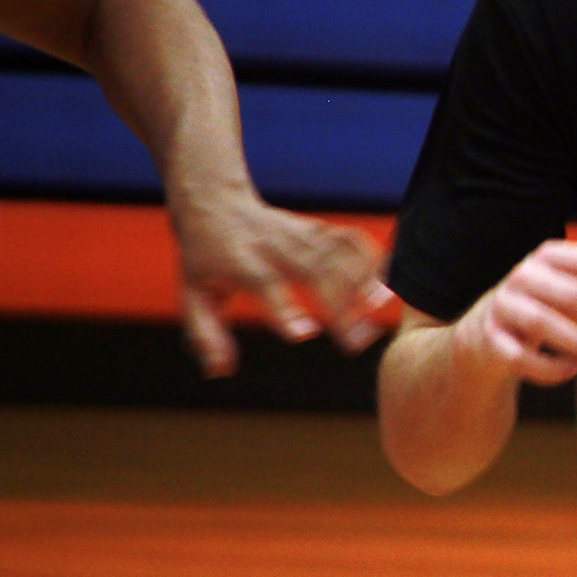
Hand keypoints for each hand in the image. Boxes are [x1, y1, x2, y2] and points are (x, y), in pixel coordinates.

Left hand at [175, 197, 390, 377]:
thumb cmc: (203, 260)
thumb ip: (206, 336)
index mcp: (241, 265)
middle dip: (340, 304)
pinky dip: (370, 256)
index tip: (305, 335)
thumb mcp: (193, 298)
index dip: (285, 311)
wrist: (215, 204)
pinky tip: (383, 281)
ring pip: (338, 254)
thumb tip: (222, 372)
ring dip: (362, 280)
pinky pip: (350, 239)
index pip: (266, 285)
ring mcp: (299, 235)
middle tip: (358, 341)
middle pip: (315, 271)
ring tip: (379, 309)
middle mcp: (275, 247)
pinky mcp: (316, 228)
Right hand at [451, 240, 576, 386]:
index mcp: (550, 256)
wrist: (483, 337)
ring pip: (546, 324)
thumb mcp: (570, 288)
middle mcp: (523, 275)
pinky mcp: (488, 340)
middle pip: (575, 296)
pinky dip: (549, 366)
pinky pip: (520, 357)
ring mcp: (502, 306)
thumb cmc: (542, 308)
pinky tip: (571, 370)